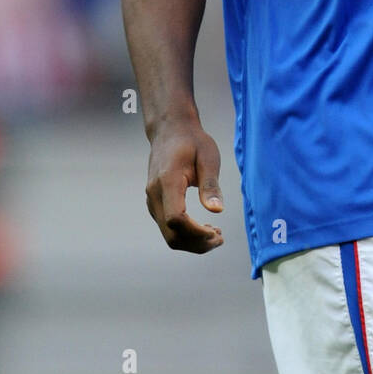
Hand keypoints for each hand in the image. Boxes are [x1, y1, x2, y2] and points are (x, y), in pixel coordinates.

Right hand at [145, 120, 223, 253]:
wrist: (170, 130)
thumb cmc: (192, 141)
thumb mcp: (208, 157)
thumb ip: (210, 185)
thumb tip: (217, 210)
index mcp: (167, 181)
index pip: (176, 219)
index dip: (196, 232)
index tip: (216, 232)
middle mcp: (155, 194)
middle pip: (171, 234)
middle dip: (196, 243)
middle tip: (220, 239)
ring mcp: (152, 200)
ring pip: (168, 234)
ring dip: (192, 242)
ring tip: (216, 235)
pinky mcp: (155, 203)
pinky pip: (167, 227)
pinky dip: (185, 234)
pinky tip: (204, 229)